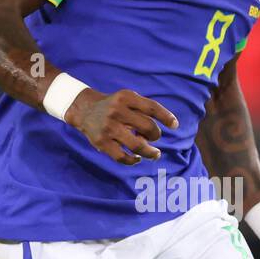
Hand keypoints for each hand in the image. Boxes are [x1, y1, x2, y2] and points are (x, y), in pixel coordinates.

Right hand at [64, 87, 178, 164]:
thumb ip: (143, 111)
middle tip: (154, 138)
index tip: (175, 126)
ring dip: (150, 152)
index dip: (166, 117)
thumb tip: (157, 134)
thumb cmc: (113, 106)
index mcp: (126, 98)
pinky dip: (133, 160)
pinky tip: (137, 158)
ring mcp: (109, 127)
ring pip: (137, 145)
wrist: (84, 110)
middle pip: (148, 127)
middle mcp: (117, 111)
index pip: (152, 108)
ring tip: (155, 154)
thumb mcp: (127, 99)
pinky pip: (122, 157)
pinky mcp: (102, 142)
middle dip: (155, 135)